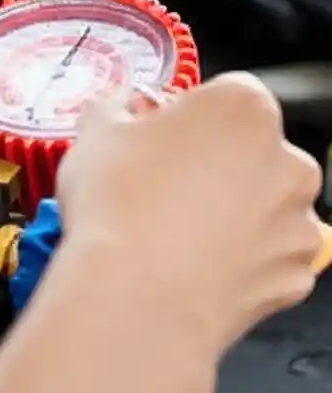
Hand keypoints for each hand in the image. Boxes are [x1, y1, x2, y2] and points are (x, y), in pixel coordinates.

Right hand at [55, 71, 323, 356]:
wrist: (132, 297)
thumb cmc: (118, 209)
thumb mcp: (94, 133)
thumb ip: (115, 111)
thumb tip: (118, 115)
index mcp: (242, 108)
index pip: (221, 95)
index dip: (182, 117)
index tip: (153, 138)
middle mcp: (286, 159)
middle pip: (250, 152)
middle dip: (212, 166)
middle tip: (157, 188)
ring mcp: (297, 221)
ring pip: (262, 208)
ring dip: (228, 215)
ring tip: (168, 235)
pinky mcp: (293, 275)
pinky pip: (265, 260)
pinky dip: (236, 263)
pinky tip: (189, 268)